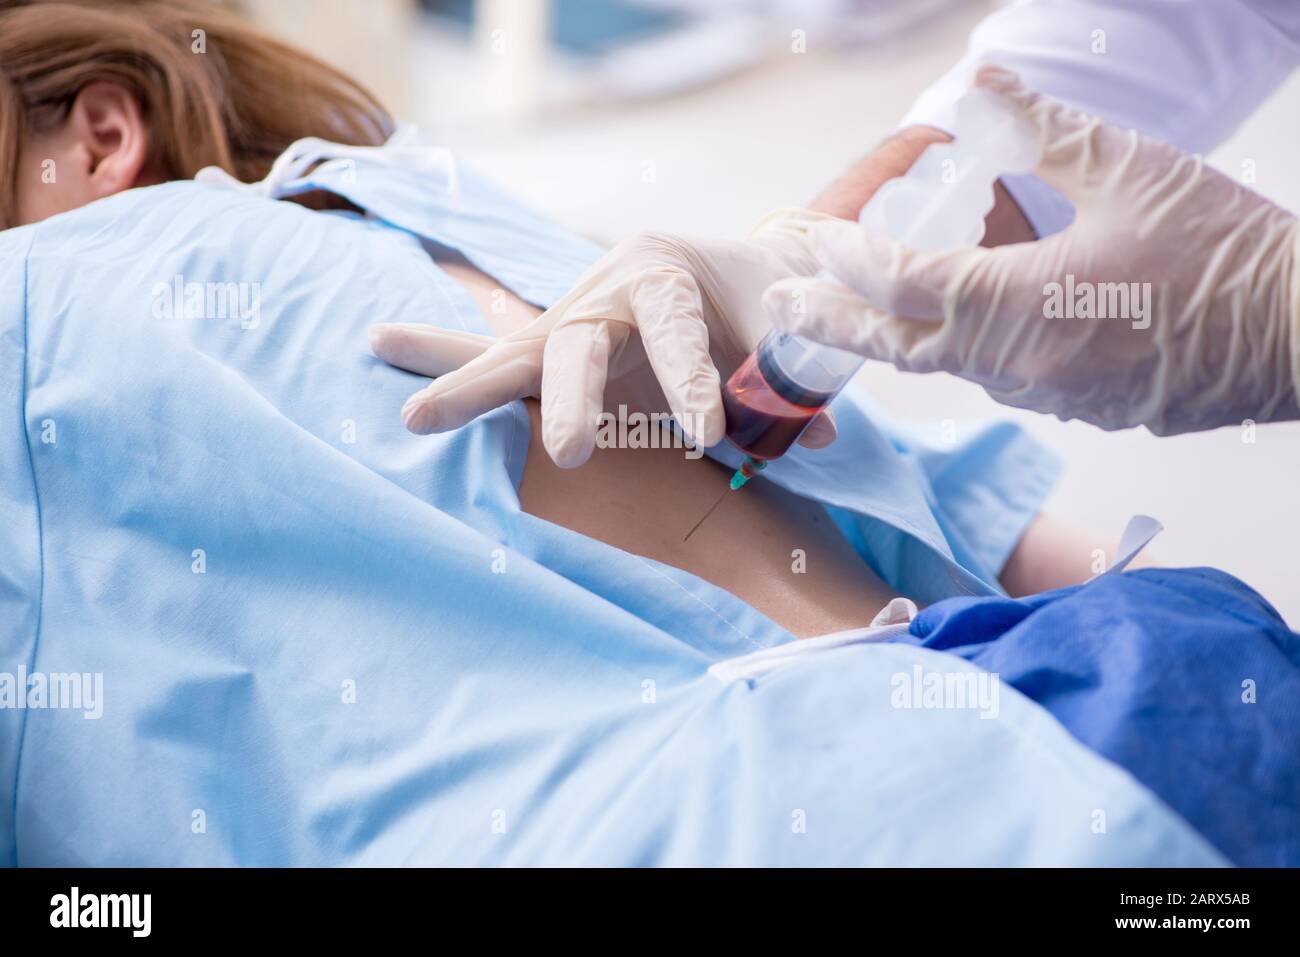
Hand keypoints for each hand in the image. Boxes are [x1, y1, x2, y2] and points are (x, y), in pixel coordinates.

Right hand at [370, 209, 838, 467]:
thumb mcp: (785, 322)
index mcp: (664, 268)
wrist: (731, 274)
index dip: (692, 380)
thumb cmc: (761, 294)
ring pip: (516, 356)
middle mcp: (605, 288)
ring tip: (415, 417)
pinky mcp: (555, 352)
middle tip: (573, 453)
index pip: (672, 328)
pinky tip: (404, 398)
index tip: (711, 435)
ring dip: (469, 388)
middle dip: (570, 398)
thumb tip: (811, 435)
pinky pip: (504, 369)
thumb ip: (793, 375)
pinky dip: (463, 385)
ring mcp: (572, 321)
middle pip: (575, 343)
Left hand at [765, 66, 1299, 434]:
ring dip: (913, 327)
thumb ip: (1043, 132)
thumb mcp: (1132, 170)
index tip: (807, 240)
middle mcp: (1017, 363)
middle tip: (784, 310)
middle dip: (836, 324)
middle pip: (902, 343)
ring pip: (955, 361)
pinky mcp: (1081, 409)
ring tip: (877, 294)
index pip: (901, 282)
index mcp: (1016, 304)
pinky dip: (978, 339)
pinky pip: (1007, 374)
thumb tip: (984, 87)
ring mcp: (1048, 395)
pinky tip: (988, 305)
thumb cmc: (1223, 249)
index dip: (847, 258)